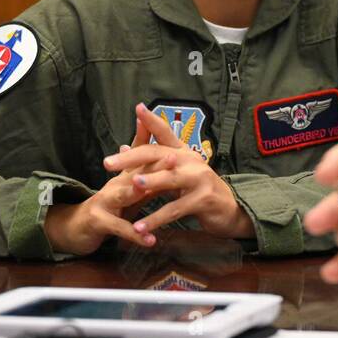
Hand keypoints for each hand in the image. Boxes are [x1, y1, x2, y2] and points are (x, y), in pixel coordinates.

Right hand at [43, 140, 174, 254]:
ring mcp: (104, 202)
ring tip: (153, 190)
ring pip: (122, 195)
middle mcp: (115, 184)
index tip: (180, 139)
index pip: (143, 158)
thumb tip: (163, 156)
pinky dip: (135, 234)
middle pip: (135, 171)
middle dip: (154, 164)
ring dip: (137, 192)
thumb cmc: (107, 207)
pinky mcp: (98, 222)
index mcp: (124, 177)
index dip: (159, 148)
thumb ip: (144, 175)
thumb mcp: (127, 190)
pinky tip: (150, 240)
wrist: (75, 227)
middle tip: (174, 157)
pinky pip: (119, 229)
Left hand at [101, 102, 254, 241]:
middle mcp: (191, 160)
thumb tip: (123, 147)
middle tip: (108, 162)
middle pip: (159, 154)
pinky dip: (157, 219)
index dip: (152, 120)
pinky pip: (175, 210)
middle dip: (132, 157)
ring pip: (169, 179)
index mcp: (183, 152)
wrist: (229, 209)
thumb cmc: (198, 189)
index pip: (165, 132)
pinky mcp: (203, 199)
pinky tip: (141, 228)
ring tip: (132, 184)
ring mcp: (199, 179)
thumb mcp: (177, 172)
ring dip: (150, 182)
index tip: (138, 108)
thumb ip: (153, 161)